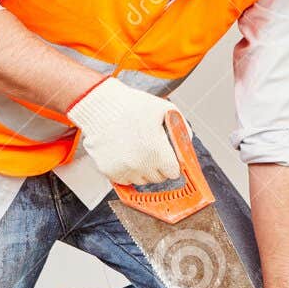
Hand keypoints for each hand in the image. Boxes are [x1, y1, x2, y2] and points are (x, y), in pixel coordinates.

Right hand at [67, 78, 187, 185]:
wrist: (101, 106)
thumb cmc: (133, 106)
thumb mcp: (164, 109)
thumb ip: (182, 128)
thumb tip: (188, 143)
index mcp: (157, 151)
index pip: (173, 172)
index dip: (173, 163)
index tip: (168, 156)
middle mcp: (140, 164)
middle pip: (158, 178)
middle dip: (158, 167)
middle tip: (152, 150)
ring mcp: (123, 169)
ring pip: (141, 181)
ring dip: (143, 170)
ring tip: (137, 150)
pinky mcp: (108, 171)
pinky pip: (124, 180)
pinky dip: (127, 171)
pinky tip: (125, 154)